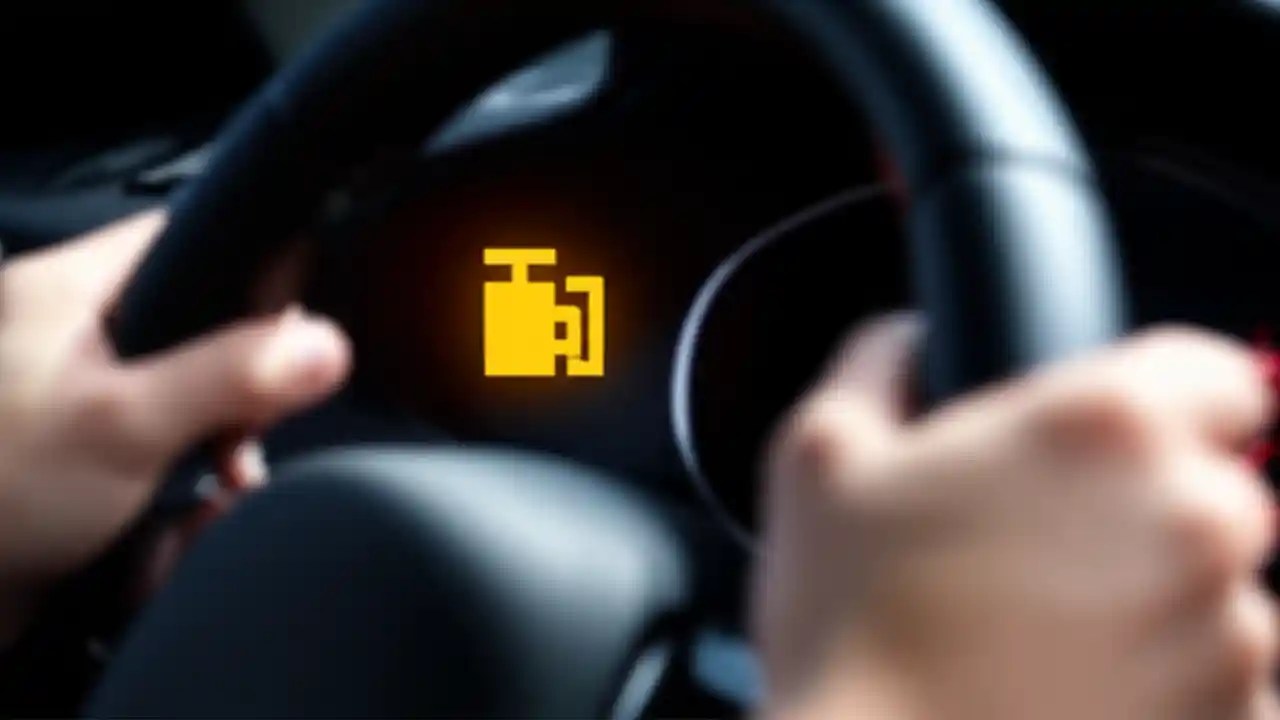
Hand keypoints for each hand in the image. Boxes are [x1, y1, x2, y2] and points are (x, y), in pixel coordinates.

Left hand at [0, 212, 350, 645]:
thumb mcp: (129, 426)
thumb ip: (233, 376)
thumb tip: (326, 344)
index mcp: (67, 289)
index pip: (189, 238)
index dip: (252, 277)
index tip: (288, 335)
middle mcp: (72, 331)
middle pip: (203, 322)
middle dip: (241, 383)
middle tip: (245, 427)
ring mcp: (80, 392)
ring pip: (192, 389)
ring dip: (221, 437)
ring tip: (223, 476)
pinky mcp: (88, 450)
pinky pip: (170, 440)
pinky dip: (190, 472)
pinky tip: (193, 507)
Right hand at [755, 315, 1277, 719]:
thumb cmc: (849, 632)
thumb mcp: (818, 459)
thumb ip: (876, 365)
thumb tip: (905, 342)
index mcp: (1104, 429)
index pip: (1219, 371)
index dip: (1168, 398)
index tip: (1121, 437)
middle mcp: (1193, 523)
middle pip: (1218, 489)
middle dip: (1145, 513)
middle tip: (1040, 550)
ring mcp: (1227, 637)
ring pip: (1225, 595)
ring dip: (1158, 604)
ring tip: (1044, 636)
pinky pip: (1227, 684)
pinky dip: (1169, 685)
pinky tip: (1072, 689)